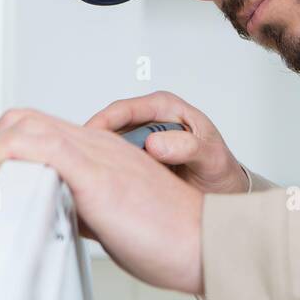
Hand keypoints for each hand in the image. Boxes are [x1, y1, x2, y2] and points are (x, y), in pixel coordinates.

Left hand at [0, 108, 204, 294]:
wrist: (206, 243)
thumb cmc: (171, 236)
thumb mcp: (114, 218)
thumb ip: (83, 207)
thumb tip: (52, 216)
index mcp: (102, 153)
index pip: (39, 131)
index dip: (3, 151)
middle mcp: (97, 145)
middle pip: (24, 119)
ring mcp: (95, 153)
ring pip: (23, 124)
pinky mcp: (94, 173)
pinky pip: (35, 145)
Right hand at [85, 90, 249, 195]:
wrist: (223, 191)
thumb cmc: (219, 167)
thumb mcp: (210, 156)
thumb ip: (188, 147)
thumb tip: (156, 143)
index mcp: (166, 108)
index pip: (126, 109)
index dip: (103, 122)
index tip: (89, 138)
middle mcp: (150, 121)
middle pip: (109, 126)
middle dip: (91, 142)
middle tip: (77, 160)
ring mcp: (141, 140)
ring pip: (107, 144)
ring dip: (94, 157)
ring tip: (82, 173)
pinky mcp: (135, 158)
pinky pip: (113, 160)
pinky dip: (103, 169)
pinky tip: (96, 183)